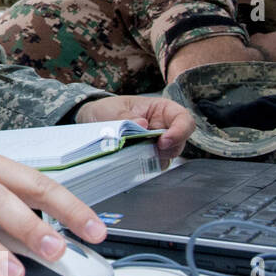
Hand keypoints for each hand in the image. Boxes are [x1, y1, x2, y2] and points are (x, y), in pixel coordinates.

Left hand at [75, 95, 194, 158]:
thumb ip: (125, 117)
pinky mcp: (147, 157)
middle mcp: (163, 128)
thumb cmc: (107, 110)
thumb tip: (142, 125)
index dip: (180, 131)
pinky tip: (130, 161)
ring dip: (153, 158)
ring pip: (167, 156)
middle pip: (179, 142)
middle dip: (167, 149)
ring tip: (132, 153)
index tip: (163, 141)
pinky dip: (144, 166)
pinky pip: (153, 165)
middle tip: (146, 150)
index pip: (184, 119)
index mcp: (161, 110)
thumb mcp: (112, 110)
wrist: (91, 122)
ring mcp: (156, 144)